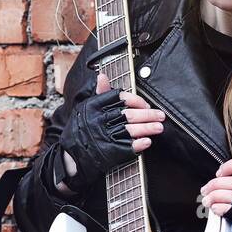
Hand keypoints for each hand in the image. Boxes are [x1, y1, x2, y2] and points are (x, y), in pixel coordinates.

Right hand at [56, 72, 164, 193]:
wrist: (70, 155)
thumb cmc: (81, 129)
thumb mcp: (87, 108)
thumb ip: (99, 93)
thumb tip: (102, 76)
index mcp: (95, 107)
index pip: (121, 99)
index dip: (137, 101)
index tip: (146, 104)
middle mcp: (100, 120)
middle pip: (129, 114)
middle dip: (148, 115)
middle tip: (160, 116)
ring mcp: (104, 137)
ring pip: (131, 130)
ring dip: (148, 128)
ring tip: (159, 128)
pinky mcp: (108, 152)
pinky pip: (127, 147)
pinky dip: (139, 144)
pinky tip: (147, 141)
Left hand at [200, 157, 231, 219]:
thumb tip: (220, 176)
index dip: (229, 167)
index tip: (219, 173)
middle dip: (215, 185)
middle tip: (205, 190)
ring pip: (231, 195)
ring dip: (213, 197)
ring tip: (207, 200)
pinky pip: (231, 210)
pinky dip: (220, 208)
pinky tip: (216, 208)